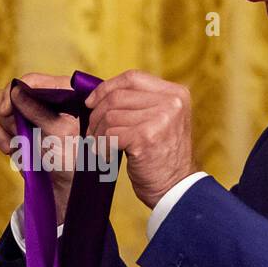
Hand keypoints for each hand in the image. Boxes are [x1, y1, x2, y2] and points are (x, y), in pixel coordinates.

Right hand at [0, 73, 78, 221]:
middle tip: (13, 131)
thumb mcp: (59, 134)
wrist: (67, 188)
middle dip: (7, 111)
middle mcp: (47, 100)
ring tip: (12, 146)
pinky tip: (9, 149)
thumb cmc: (74, 161)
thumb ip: (38, 111)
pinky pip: (1, 122)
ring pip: (3, 106)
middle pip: (13, 91)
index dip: (15, 90)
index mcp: (65, 95)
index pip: (34, 81)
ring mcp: (32, 113)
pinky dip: (1, 135)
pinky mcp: (22, 126)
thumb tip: (16, 90)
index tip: (5, 109)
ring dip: (3, 126)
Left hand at [86, 70, 195, 209]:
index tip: (91, 102)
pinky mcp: (146, 137)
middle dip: (97, 114)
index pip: (132, 78)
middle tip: (92, 131)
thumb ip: (140, 103)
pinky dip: (102, 146)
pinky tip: (107, 156)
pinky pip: (110, 134)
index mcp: (176, 94)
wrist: (175, 188)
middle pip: (117, 96)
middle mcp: (172, 103)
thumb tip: (98, 95)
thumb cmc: (161, 156)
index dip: (106, 88)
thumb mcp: (159, 121)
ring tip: (100, 146)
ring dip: (98, 133)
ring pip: (110, 116)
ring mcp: (161, 119)